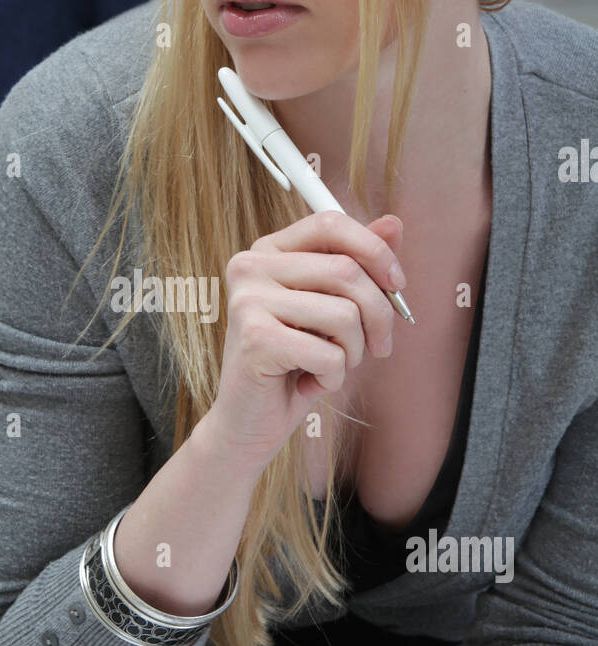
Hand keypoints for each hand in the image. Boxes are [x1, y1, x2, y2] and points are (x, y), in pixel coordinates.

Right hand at [208, 211, 403, 473]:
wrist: (250, 422)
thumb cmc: (296, 364)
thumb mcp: (334, 310)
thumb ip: (360, 264)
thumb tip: (393, 223)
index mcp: (269, 251)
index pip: (330, 223)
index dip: (375, 251)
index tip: (398, 286)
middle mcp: (250, 267)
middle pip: (346, 270)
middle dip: (379, 315)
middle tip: (378, 348)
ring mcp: (248, 301)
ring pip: (345, 314)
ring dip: (354, 353)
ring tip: (330, 367)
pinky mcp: (255, 339)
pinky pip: (330, 354)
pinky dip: (333, 378)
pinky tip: (309, 384)